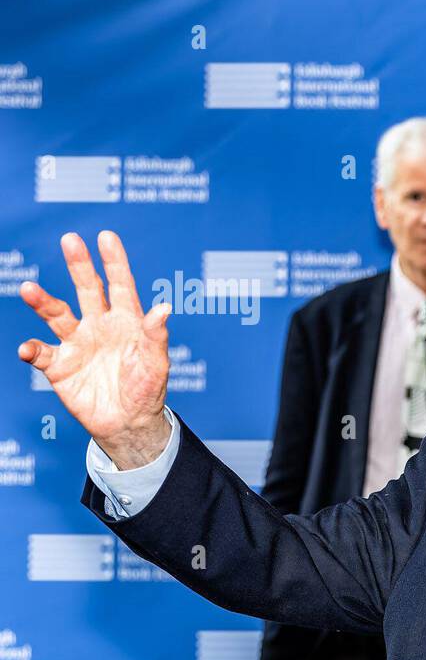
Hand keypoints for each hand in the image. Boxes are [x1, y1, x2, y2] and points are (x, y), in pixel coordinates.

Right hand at [17, 231, 171, 468]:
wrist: (129, 423)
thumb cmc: (147, 390)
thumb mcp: (157, 364)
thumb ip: (156, 336)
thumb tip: (164, 307)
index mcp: (126, 321)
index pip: (121, 285)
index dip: (114, 262)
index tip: (106, 236)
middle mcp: (99, 326)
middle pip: (87, 289)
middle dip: (79, 265)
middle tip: (70, 239)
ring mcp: (77, 343)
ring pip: (56, 314)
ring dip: (42, 302)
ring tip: (28, 289)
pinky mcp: (59, 366)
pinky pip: (41, 353)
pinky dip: (32, 350)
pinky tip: (28, 349)